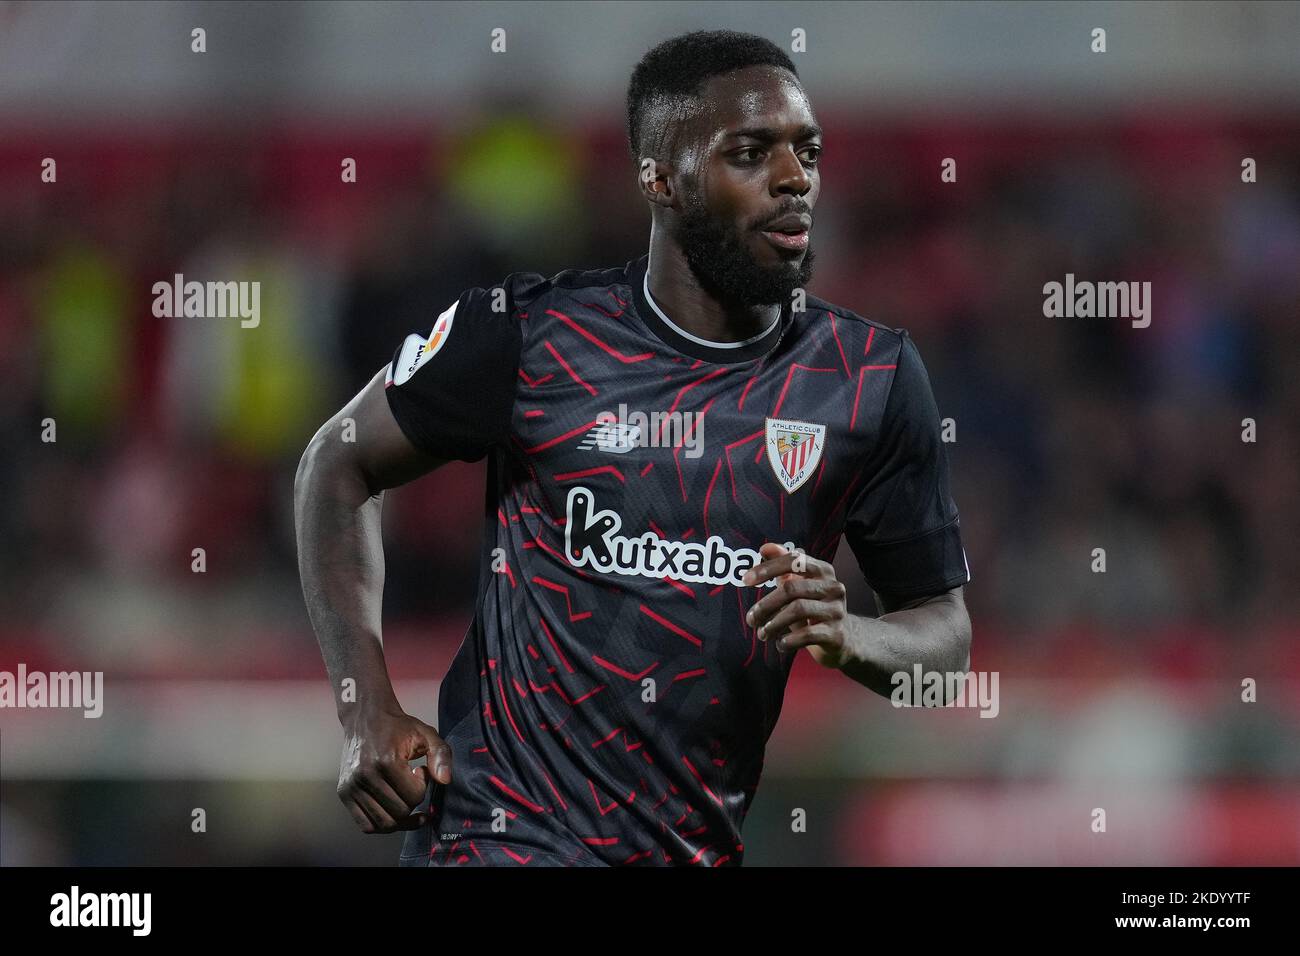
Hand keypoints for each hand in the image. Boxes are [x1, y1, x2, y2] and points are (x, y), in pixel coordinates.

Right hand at [337, 705, 451, 833]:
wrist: (365, 717)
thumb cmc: (397, 726)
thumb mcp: (425, 733)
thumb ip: (441, 755)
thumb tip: (445, 780)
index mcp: (385, 761)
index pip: (414, 797)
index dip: (423, 787)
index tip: (420, 771)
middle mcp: (364, 776)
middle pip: (399, 813)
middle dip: (412, 803)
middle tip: (411, 783)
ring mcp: (351, 787)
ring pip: (383, 824)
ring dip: (400, 817)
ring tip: (403, 797)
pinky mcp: (344, 793)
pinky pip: (366, 825)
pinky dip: (382, 824)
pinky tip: (392, 810)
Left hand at [742, 542, 851, 668]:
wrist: (843, 640)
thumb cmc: (814, 609)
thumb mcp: (800, 586)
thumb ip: (784, 566)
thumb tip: (765, 547)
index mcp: (823, 570)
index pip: (794, 560)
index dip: (768, 568)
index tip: (745, 580)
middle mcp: (833, 587)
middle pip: (791, 588)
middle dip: (765, 605)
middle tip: (751, 619)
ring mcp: (837, 611)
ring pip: (798, 610)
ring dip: (773, 624)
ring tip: (762, 634)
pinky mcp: (837, 634)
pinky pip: (807, 634)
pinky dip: (788, 640)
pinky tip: (780, 644)